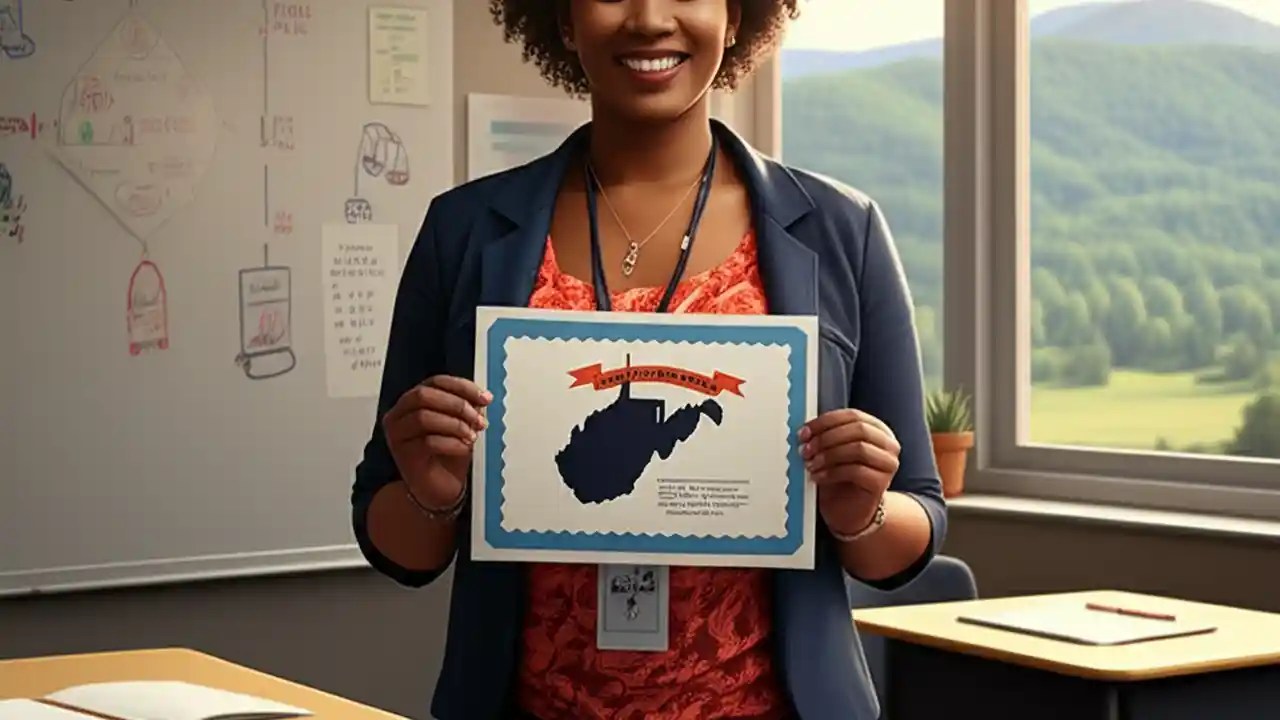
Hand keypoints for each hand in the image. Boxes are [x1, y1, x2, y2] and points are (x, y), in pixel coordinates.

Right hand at [381, 375, 490, 508]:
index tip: (485, 398)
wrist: (440, 489)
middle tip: (478, 419)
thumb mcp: (460, 425)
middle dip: (457, 405)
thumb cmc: (447, 455)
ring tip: (472, 436)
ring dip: (455, 425)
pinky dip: (452, 443)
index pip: (435, 382)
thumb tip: (481, 398)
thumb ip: (466, 408)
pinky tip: (464, 449)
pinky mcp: (403, 455)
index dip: (462, 387)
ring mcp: (398, 435)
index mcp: (413, 401)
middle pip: (424, 396)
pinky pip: (427, 442)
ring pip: (423, 417)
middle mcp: (400, 415)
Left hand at [799, 409, 900, 533]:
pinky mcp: (881, 483)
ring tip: (810, 464)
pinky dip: (832, 472)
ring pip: (858, 448)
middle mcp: (887, 444)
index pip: (853, 416)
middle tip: (805, 448)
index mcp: (876, 429)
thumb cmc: (839, 479)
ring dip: (828, 454)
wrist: (848, 511)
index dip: (826, 421)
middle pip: (858, 429)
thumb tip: (805, 430)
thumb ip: (824, 436)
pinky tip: (817, 477)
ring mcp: (888, 464)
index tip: (804, 431)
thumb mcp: (830, 451)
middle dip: (826, 438)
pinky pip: (856, 471)